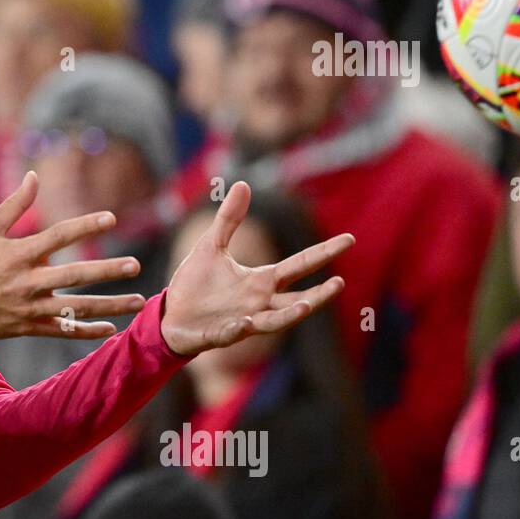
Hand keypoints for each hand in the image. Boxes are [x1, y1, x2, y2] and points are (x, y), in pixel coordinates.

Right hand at [0, 171, 146, 340]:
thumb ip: (15, 204)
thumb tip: (34, 175)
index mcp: (18, 254)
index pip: (59, 236)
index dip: (86, 225)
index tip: (111, 219)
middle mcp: (28, 282)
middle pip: (75, 275)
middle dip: (107, 270)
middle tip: (135, 265)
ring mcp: (30, 307)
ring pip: (77, 307)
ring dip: (110, 305)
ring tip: (138, 300)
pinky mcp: (28, 327)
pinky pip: (63, 331)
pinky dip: (86, 331)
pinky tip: (110, 328)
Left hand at [160, 181, 353, 355]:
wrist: (170, 316)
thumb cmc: (195, 284)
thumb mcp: (211, 246)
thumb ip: (229, 219)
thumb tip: (244, 183)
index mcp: (260, 281)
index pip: (299, 265)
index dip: (323, 252)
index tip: (348, 239)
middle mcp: (258, 303)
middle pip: (296, 299)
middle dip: (319, 293)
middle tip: (340, 283)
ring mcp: (243, 321)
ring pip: (274, 321)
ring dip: (290, 314)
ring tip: (307, 305)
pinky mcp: (220, 334)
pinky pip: (234, 333)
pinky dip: (240, 328)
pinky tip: (246, 322)